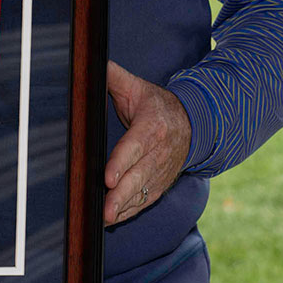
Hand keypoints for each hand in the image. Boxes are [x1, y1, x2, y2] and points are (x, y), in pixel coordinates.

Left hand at [103, 61, 191, 225]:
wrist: (192, 124)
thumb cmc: (158, 105)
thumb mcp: (137, 87)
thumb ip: (114, 76)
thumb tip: (90, 63)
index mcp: (152, 126)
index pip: (135, 147)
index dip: (122, 163)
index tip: (108, 178)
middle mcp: (159, 152)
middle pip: (139, 176)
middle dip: (122, 194)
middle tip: (106, 208)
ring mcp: (161, 171)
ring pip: (143, 192)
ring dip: (125, 207)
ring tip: (107, 218)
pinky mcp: (161, 184)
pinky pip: (146, 200)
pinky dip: (131, 211)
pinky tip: (115, 219)